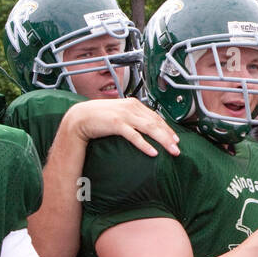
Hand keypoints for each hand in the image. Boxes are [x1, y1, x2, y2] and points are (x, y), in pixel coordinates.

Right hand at [64, 97, 179, 156]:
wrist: (79, 117)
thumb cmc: (99, 116)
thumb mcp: (119, 113)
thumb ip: (132, 117)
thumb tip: (145, 126)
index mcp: (133, 104)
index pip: (155, 116)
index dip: (167, 128)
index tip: (175, 138)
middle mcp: (131, 108)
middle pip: (156, 123)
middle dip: (169, 136)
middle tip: (178, 147)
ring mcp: (124, 115)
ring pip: (150, 128)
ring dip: (163, 140)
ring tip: (172, 150)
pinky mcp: (116, 124)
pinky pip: (134, 136)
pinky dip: (145, 145)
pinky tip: (153, 152)